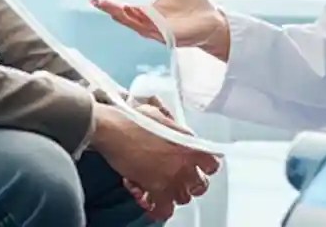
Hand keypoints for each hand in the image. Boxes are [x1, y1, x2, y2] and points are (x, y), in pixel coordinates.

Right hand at [90, 0, 231, 61]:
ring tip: (117, 7)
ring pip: (141, 26)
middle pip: (128, 20)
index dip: (109, 6)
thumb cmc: (194, 6)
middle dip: (114, 12)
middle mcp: (151, 25)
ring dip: (129, 18)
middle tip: (100, 3)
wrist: (215, 20)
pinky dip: (150, 23)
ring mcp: (162, 32)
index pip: (124, 11)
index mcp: (148, 14)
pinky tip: (142, 14)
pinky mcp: (175, 36)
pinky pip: (159, 30)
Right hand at [91, 103, 219, 221]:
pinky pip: (164, 210)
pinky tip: (150, 201)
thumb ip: (172, 125)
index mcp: (188, 143)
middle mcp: (184, 163)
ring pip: (183, 199)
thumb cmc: (131, 119)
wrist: (113, 129)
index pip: (212, 163)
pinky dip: (158, 209)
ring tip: (161, 187)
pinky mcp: (154, 190)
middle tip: (179, 179)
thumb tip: (172, 127)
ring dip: (173, 194)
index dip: (205, 166)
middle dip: (191, 184)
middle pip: (201, 185)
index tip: (198, 166)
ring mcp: (171, 178)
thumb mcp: (158, 114)